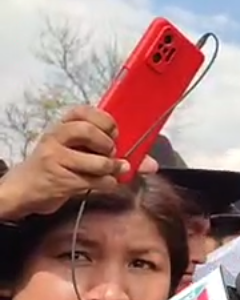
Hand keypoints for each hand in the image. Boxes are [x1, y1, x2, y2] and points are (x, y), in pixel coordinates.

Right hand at [0, 106, 157, 217]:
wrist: (27, 188)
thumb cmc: (61, 166)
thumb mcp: (82, 153)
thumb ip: (116, 154)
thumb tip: (152, 165)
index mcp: (64, 125)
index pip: (84, 111)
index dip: (104, 120)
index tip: (114, 132)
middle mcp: (57, 136)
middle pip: (87, 130)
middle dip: (108, 144)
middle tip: (112, 152)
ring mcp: (55, 157)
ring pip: (96, 160)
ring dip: (112, 168)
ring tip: (113, 172)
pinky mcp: (58, 178)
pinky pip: (93, 181)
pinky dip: (106, 184)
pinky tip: (103, 183)